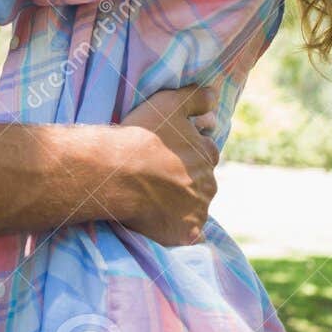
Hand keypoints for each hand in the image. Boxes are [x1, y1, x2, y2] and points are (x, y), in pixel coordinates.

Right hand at [110, 84, 221, 246]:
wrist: (115, 172)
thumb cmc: (140, 135)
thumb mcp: (169, 103)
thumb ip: (196, 98)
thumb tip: (216, 96)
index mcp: (207, 154)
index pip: (205, 154)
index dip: (185, 154)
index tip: (165, 156)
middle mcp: (209, 183)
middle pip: (201, 183)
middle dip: (184, 181)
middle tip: (156, 178)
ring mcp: (198, 211)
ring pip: (194, 209)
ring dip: (180, 206)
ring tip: (151, 199)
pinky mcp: (186, 234)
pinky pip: (187, 235)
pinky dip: (177, 230)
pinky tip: (158, 222)